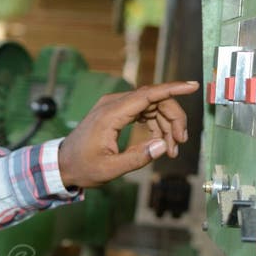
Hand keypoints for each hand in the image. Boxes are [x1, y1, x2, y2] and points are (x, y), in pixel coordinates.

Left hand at [57, 81, 199, 188]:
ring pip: (152, 107)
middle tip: (180, 143)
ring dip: (166, 125)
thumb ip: (136, 158)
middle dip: (173, 119)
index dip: (172, 89)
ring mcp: (114, 107)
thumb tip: (162, 146)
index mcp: (110, 115)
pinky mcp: (116, 113)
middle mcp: (113, 105)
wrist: (63, 164)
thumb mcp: (109, 169)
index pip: (147, 94)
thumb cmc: (83, 167)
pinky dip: (156, 126)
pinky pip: (144, 112)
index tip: (192, 86)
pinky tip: (161, 143)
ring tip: (171, 150)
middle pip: (154, 101)